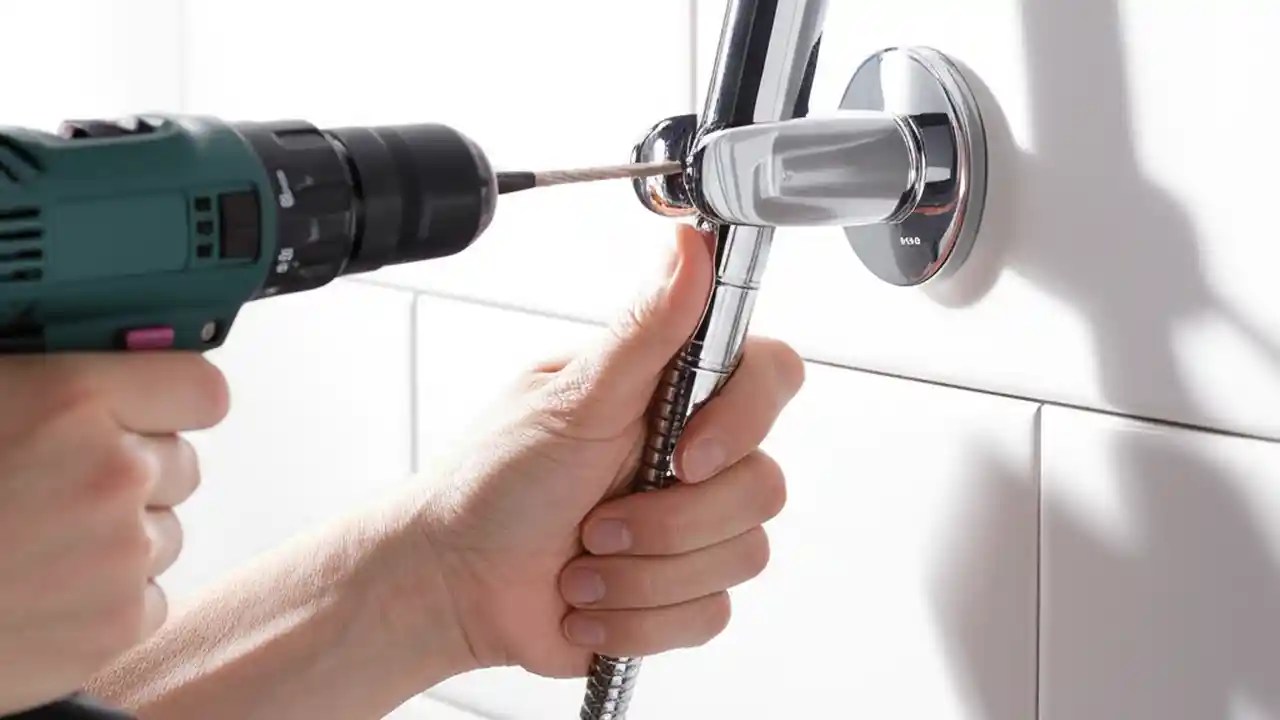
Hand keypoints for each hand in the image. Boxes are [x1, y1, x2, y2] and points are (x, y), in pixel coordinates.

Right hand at [0, 353, 227, 712]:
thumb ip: (53, 385)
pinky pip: (146, 599)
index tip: (154, 415)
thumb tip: (102, 381)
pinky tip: (40, 594)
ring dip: (118, 540)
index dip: (174, 405)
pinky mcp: (117, 624)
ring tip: (35, 547)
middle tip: (57, 491)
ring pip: (162, 535)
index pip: (202, 389)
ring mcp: (122, 552)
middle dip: (135, 476)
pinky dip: (106, 602)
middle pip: (182, 466)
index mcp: (74, 397)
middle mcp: (115, 471)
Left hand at [416, 224, 804, 677]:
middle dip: (667, 521)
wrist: (456, 583)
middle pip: (764, 487)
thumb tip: (689, 245)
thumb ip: (645, 329)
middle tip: (596, 520)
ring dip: (642, 575)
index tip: (683, 455)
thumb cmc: (495, 482)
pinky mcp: (683, 592)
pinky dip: (637, 617)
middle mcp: (694, 456)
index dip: (744, 421)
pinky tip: (588, 602)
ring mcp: (692, 528)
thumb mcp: (571, 398)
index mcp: (672, 394)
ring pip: (740, 557)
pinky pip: (710, 614)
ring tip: (580, 563)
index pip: (771, 377)